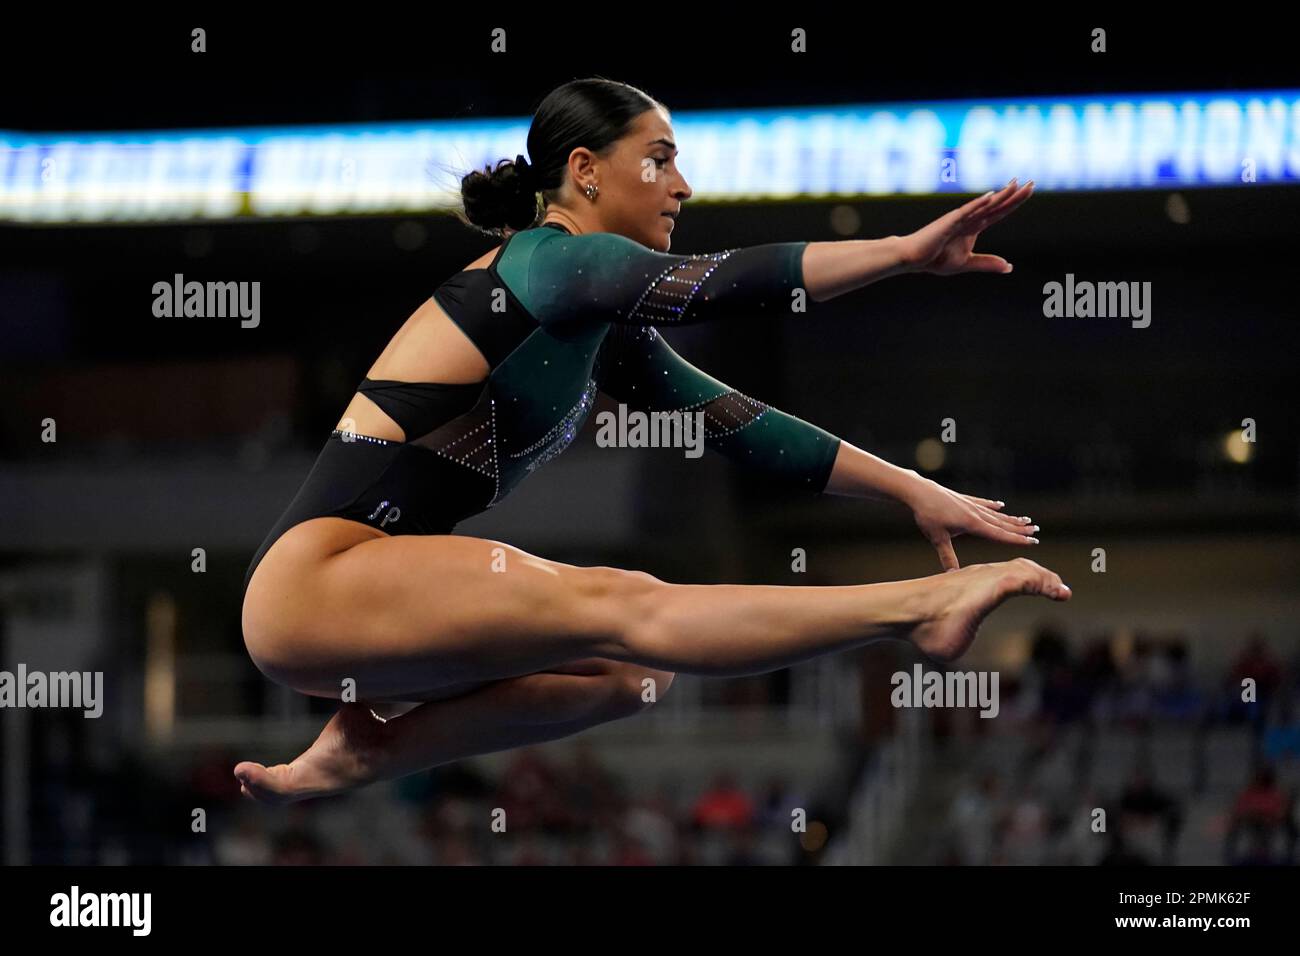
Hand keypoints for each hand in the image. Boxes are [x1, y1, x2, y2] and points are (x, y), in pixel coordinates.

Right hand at [896, 179, 1033, 275]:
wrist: (913, 258)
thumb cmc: (935, 259)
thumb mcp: (966, 263)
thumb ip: (987, 263)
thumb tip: (1009, 267)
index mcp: (974, 227)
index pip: (999, 212)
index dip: (1014, 202)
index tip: (1028, 190)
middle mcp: (970, 219)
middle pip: (997, 205)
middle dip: (1014, 195)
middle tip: (1032, 183)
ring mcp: (959, 218)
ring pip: (985, 205)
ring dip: (1000, 195)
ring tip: (1016, 184)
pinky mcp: (949, 222)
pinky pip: (966, 211)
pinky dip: (978, 204)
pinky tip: (991, 196)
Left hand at [900, 471, 1038, 570]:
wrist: (919, 491)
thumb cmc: (927, 515)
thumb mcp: (937, 538)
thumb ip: (947, 556)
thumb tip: (952, 575)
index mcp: (973, 524)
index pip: (999, 534)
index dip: (1016, 539)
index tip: (1032, 541)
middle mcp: (976, 514)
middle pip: (1002, 524)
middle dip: (1020, 529)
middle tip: (1037, 531)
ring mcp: (971, 505)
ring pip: (995, 514)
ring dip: (1011, 518)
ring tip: (1026, 520)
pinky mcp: (963, 499)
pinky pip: (982, 503)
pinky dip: (992, 505)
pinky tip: (1000, 505)